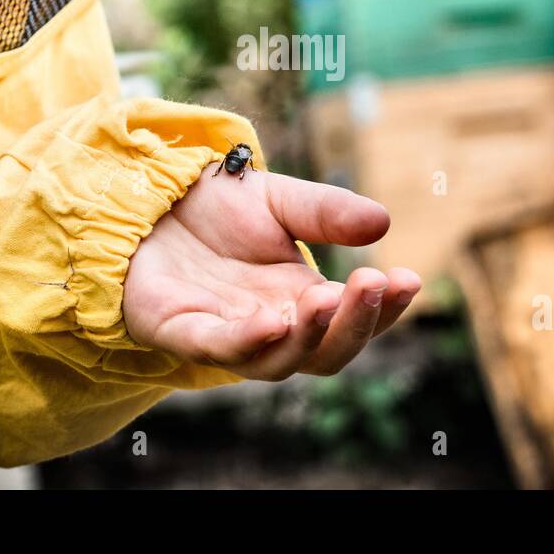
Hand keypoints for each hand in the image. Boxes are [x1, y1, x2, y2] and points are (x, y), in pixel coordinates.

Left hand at [123, 166, 420, 379]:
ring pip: (278, 361)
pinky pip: (217, 348)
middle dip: (356, 323)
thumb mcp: (279, 200)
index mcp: (301, 299)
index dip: (384, 308)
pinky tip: (271, 320)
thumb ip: (326, 212)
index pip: (354, 319)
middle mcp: (270, 324)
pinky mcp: (178, 330)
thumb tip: (383, 221)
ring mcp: (226, 333)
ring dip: (309, 336)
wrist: (145, 192)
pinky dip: (246, 341)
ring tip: (328, 298)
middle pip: (326, 352)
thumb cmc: (214, 207)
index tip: (409, 278)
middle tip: (374, 281)